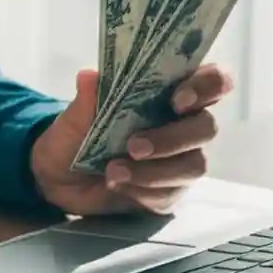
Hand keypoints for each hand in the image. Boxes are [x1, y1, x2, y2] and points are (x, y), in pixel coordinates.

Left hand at [30, 64, 231, 214]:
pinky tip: (118, 186)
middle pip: (207, 127)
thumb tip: (89, 77)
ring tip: (114, 171)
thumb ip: (88, 97)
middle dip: (174, 138)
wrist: (60, 177)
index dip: (206, 86)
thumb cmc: (77, 134)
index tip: (177, 99)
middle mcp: (186, 125)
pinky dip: (143, 191)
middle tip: (134, 145)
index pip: (213, 81)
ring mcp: (181, 161)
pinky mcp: (171, 192)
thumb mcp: (75, 115)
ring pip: (193, 166)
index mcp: (172, 92)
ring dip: (154, 170)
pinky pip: (171, 195)